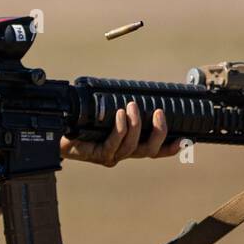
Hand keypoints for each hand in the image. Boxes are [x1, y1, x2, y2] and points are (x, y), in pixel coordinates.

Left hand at [61, 102, 181, 166]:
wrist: (56, 130)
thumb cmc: (81, 119)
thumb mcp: (107, 110)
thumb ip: (123, 106)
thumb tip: (137, 88)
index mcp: (129, 144)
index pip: (155, 150)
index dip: (172, 147)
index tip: (187, 139)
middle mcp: (122, 153)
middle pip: (149, 151)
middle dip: (159, 132)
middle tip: (159, 112)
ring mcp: (110, 155)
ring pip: (132, 147)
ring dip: (136, 126)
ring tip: (131, 106)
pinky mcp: (96, 154)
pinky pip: (113, 144)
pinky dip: (119, 129)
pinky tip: (119, 116)